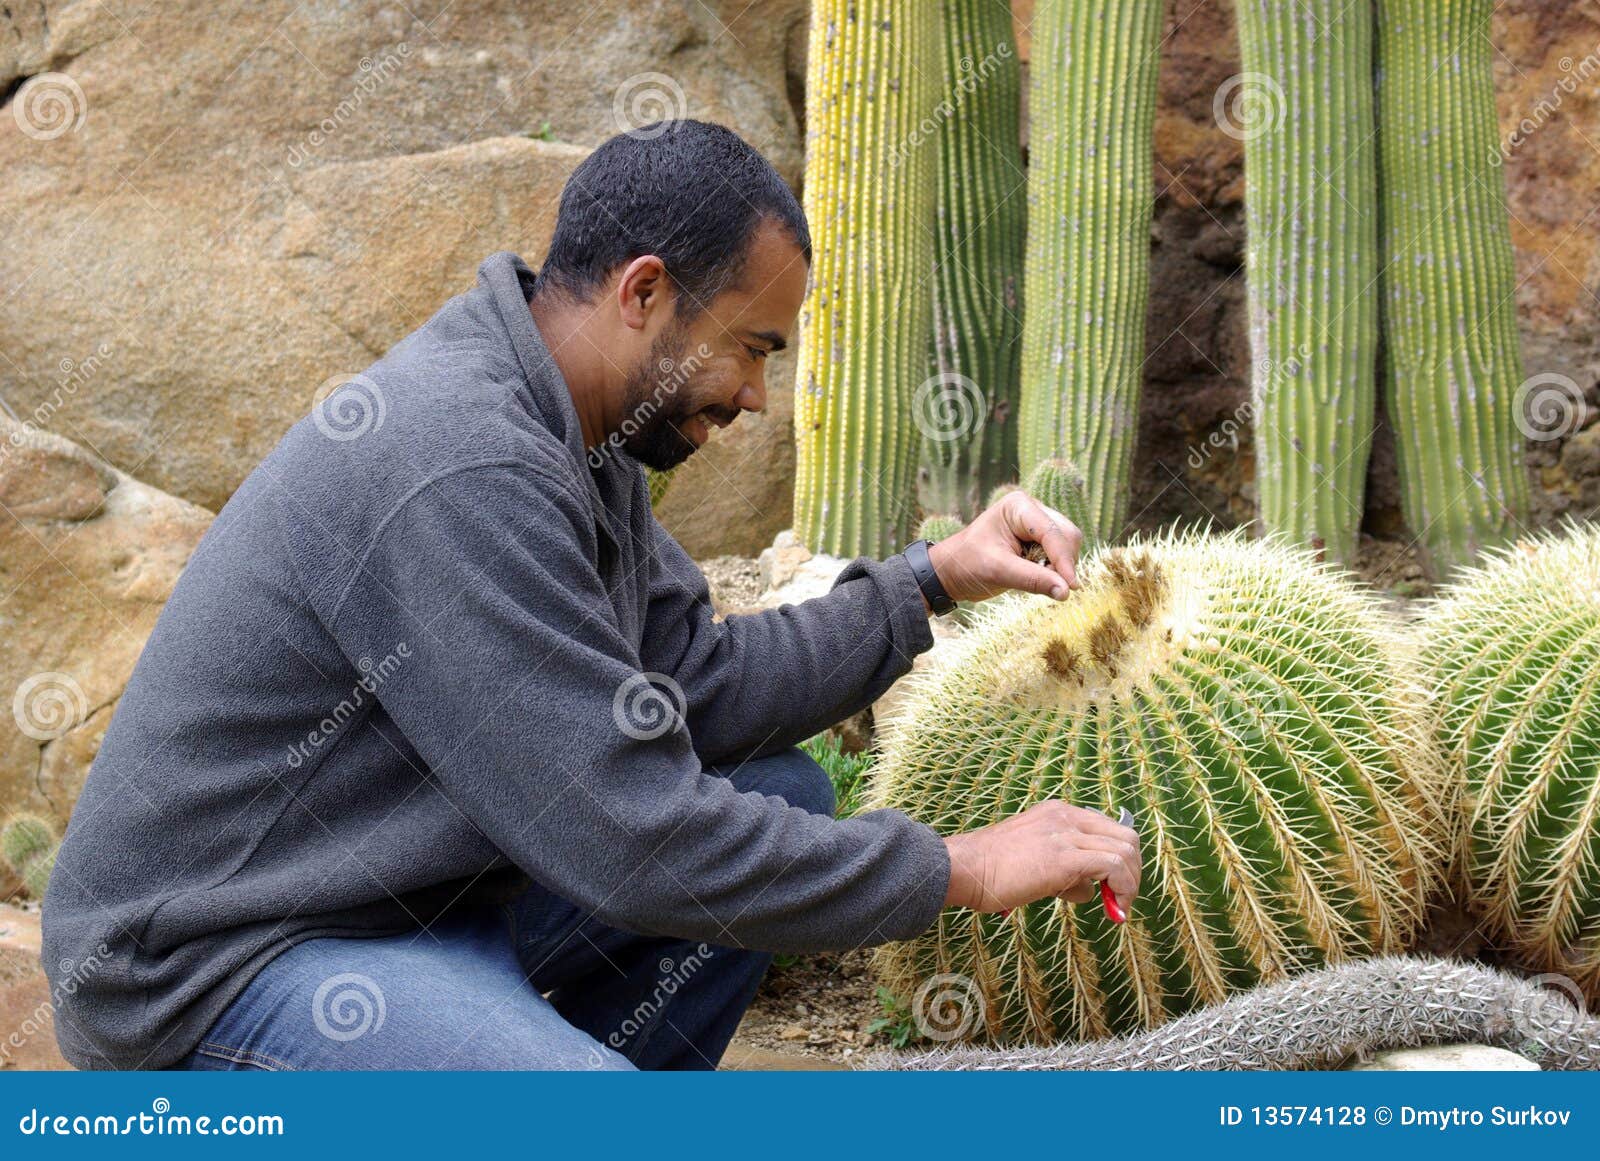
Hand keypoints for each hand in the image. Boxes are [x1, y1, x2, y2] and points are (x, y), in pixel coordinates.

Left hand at [925, 490, 1082, 604]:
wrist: (952, 572)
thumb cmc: (967, 565)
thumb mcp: (997, 571)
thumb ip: (1033, 580)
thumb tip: (1066, 592)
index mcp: (1019, 506)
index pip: (1052, 532)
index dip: (1063, 560)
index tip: (1070, 587)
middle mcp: (1032, 510)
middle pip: (1067, 536)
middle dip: (1062, 563)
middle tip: (1047, 586)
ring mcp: (1037, 525)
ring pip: (1068, 546)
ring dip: (1059, 568)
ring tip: (1032, 579)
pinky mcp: (1039, 542)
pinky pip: (1060, 556)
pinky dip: (1054, 570)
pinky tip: (1036, 578)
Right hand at [942, 801, 1140, 913]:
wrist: (964, 868)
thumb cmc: (990, 870)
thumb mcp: (1034, 856)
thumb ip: (1063, 864)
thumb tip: (1090, 887)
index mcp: (1058, 813)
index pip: (1109, 829)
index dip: (1120, 860)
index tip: (1114, 888)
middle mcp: (1066, 816)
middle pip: (1126, 836)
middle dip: (1133, 871)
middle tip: (1121, 899)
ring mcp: (1066, 834)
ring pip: (1126, 850)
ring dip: (1130, 883)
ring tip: (1116, 907)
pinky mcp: (1065, 857)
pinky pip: (1114, 866)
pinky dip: (1122, 888)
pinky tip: (1111, 907)